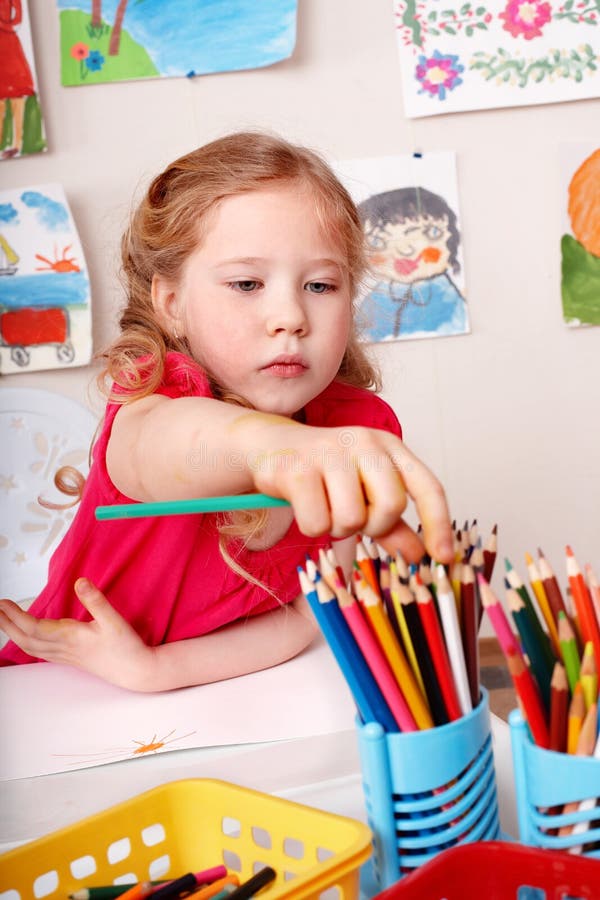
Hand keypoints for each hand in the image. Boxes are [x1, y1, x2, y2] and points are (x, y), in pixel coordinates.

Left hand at [0, 579, 155, 690]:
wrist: (136, 672)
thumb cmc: (127, 647)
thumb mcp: (114, 620)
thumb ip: (96, 600)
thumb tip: (79, 582)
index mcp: (72, 637)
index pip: (35, 627)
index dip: (16, 616)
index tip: (3, 602)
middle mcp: (65, 648)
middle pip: (26, 639)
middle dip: (7, 625)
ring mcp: (67, 656)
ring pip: (32, 647)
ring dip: (15, 634)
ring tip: (4, 621)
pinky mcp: (72, 659)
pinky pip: (42, 652)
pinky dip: (28, 644)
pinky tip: (28, 639)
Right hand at [247, 422, 452, 564]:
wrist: (269, 446)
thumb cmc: (324, 473)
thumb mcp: (364, 493)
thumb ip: (393, 524)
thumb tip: (421, 555)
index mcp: (388, 447)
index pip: (427, 486)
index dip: (439, 524)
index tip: (444, 557)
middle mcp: (364, 442)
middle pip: (391, 506)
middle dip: (373, 526)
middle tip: (354, 519)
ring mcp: (329, 452)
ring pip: (352, 519)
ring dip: (337, 527)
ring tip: (324, 507)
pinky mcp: (297, 468)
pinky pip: (317, 523)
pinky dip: (311, 525)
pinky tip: (303, 503)